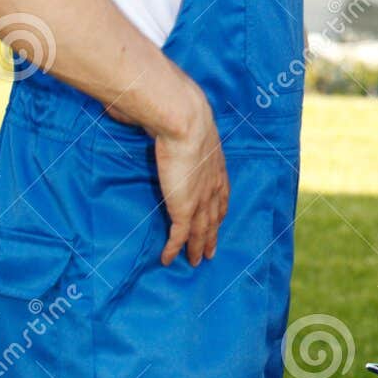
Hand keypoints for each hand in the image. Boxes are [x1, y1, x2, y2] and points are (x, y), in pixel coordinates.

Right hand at [153, 86, 229, 266]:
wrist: (184, 121)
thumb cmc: (181, 115)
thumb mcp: (184, 125)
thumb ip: (174, 130)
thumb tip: (156, 121)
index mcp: (216, 165)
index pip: (221, 193)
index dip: (219, 209)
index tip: (219, 219)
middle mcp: (213, 183)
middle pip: (215, 216)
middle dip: (212, 234)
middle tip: (210, 251)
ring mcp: (200, 197)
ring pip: (201, 230)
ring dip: (198, 247)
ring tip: (196, 262)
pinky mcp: (184, 207)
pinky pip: (179, 235)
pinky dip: (175, 249)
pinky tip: (169, 260)